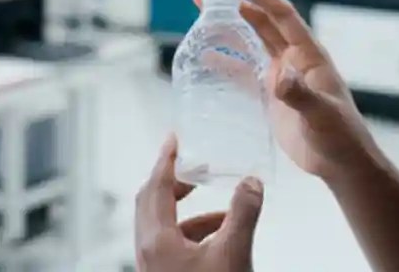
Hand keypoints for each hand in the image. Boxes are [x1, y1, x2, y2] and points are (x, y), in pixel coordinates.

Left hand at [135, 135, 263, 271]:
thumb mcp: (233, 254)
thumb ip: (242, 215)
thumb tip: (251, 183)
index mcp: (156, 237)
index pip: (157, 186)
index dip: (166, 160)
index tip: (173, 140)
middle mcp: (147, 248)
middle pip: (153, 201)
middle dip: (176, 182)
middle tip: (196, 169)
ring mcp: (151, 264)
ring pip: (164, 224)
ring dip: (191, 212)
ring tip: (222, 210)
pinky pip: (171, 243)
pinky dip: (193, 232)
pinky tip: (219, 236)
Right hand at [199, 0, 376, 181]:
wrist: (341, 164)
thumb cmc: (340, 136)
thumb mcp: (322, 115)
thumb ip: (300, 95)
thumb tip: (279, 77)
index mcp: (308, 54)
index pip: (279, 14)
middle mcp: (293, 58)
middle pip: (260, 22)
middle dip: (234, 4)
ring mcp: (280, 76)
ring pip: (250, 42)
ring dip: (227, 27)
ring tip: (201, 14)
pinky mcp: (270, 96)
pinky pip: (243, 71)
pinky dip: (225, 61)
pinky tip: (204, 55)